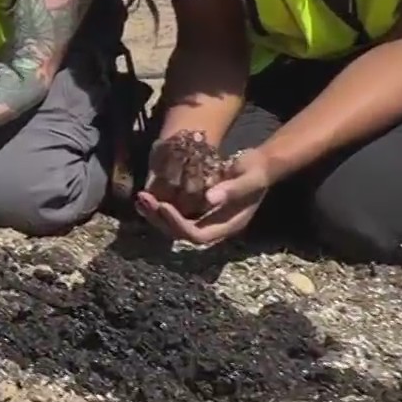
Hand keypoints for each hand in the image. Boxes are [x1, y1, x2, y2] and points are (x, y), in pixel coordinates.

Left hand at [136, 145, 272, 245]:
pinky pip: (176, 214)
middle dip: (160, 219)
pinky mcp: (199, 209)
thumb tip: (209, 198)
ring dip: (156, 215)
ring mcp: (206, 219)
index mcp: (228, 225)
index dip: (178, 224)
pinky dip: (160, 208)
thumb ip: (233, 189)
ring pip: (175, 226)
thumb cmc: (257, 171)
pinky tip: (148, 194)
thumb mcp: (251, 178)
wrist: (261, 166)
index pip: (197, 235)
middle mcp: (215, 227)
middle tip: (143, 199)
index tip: (162, 205)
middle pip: (182, 234)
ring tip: (140, 198)